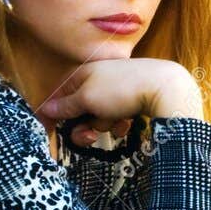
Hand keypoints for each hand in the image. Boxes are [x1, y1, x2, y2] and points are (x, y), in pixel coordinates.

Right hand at [38, 58, 201, 145]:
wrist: (164, 87)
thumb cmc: (121, 90)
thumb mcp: (87, 99)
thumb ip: (66, 106)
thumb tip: (45, 108)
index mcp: (82, 73)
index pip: (59, 96)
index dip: (52, 116)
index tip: (49, 132)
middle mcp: (97, 78)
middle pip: (79, 109)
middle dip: (83, 125)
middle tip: (91, 136)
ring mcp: (115, 88)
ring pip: (98, 115)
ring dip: (104, 124)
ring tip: (116, 123)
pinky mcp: (131, 98)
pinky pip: (117, 115)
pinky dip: (119, 122)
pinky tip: (128, 123)